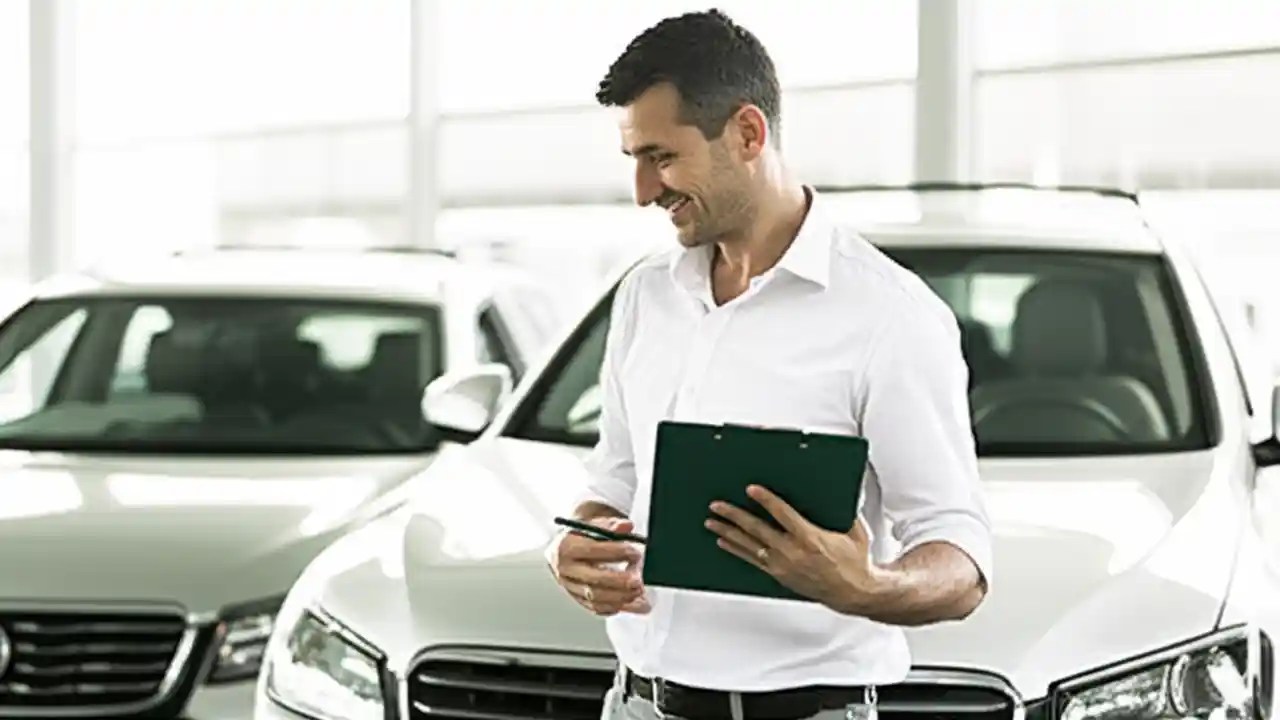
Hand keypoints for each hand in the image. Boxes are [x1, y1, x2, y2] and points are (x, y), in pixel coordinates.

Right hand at [547, 517, 650, 616]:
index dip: (615, 552)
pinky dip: (614, 606)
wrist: (565, 549)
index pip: (592, 550)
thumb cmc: (581, 537)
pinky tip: (629, 601)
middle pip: (593, 578)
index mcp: (566, 546)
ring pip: (595, 597)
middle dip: (619, 581)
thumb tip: (626, 526)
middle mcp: (564, 568)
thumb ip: (610, 525)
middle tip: (638, 579)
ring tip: (638, 591)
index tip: (635, 553)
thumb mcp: (592, 524)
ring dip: (620, 596)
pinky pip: (595, 607)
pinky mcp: (576, 598)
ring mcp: (569, 586)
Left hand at [706, 485, 885, 613]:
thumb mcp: (855, 532)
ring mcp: (783, 566)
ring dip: (728, 532)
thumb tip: (838, 489)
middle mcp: (793, 553)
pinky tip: (724, 541)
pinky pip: (752, 560)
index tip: (751, 489)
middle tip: (718, 505)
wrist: (852, 593)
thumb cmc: (854, 563)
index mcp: (811, 539)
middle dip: (734, 515)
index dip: (765, 500)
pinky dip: (736, 550)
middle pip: (757, 530)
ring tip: (712, 522)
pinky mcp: (779, 575)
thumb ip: (844, 511)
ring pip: (750, 546)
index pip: (783, 514)